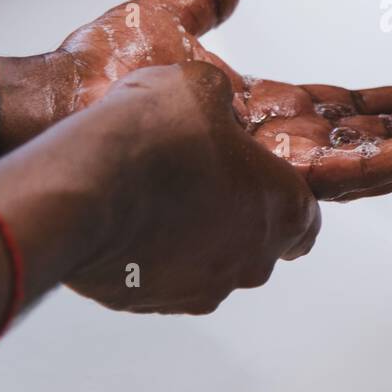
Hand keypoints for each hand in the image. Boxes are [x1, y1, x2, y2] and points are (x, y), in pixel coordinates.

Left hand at [0, 0, 391, 200]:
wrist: (63, 104)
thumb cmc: (98, 76)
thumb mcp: (167, 24)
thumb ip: (205, 6)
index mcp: (273, 116)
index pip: (359, 111)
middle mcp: (287, 148)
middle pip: (386, 138)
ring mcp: (286, 166)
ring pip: (388, 157)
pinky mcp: (282, 174)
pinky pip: (365, 168)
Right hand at [62, 62, 319, 313]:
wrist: (85, 188)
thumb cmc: (154, 140)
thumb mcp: (202, 87)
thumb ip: (223, 103)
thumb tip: (213, 106)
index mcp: (285, 209)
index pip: (307, 218)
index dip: (282, 194)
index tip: (260, 181)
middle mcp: (254, 260)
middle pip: (259, 243)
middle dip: (237, 215)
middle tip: (202, 179)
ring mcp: (204, 288)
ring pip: (210, 265)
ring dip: (193, 237)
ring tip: (157, 196)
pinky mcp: (152, 304)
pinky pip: (160, 279)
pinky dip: (151, 256)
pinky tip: (128, 220)